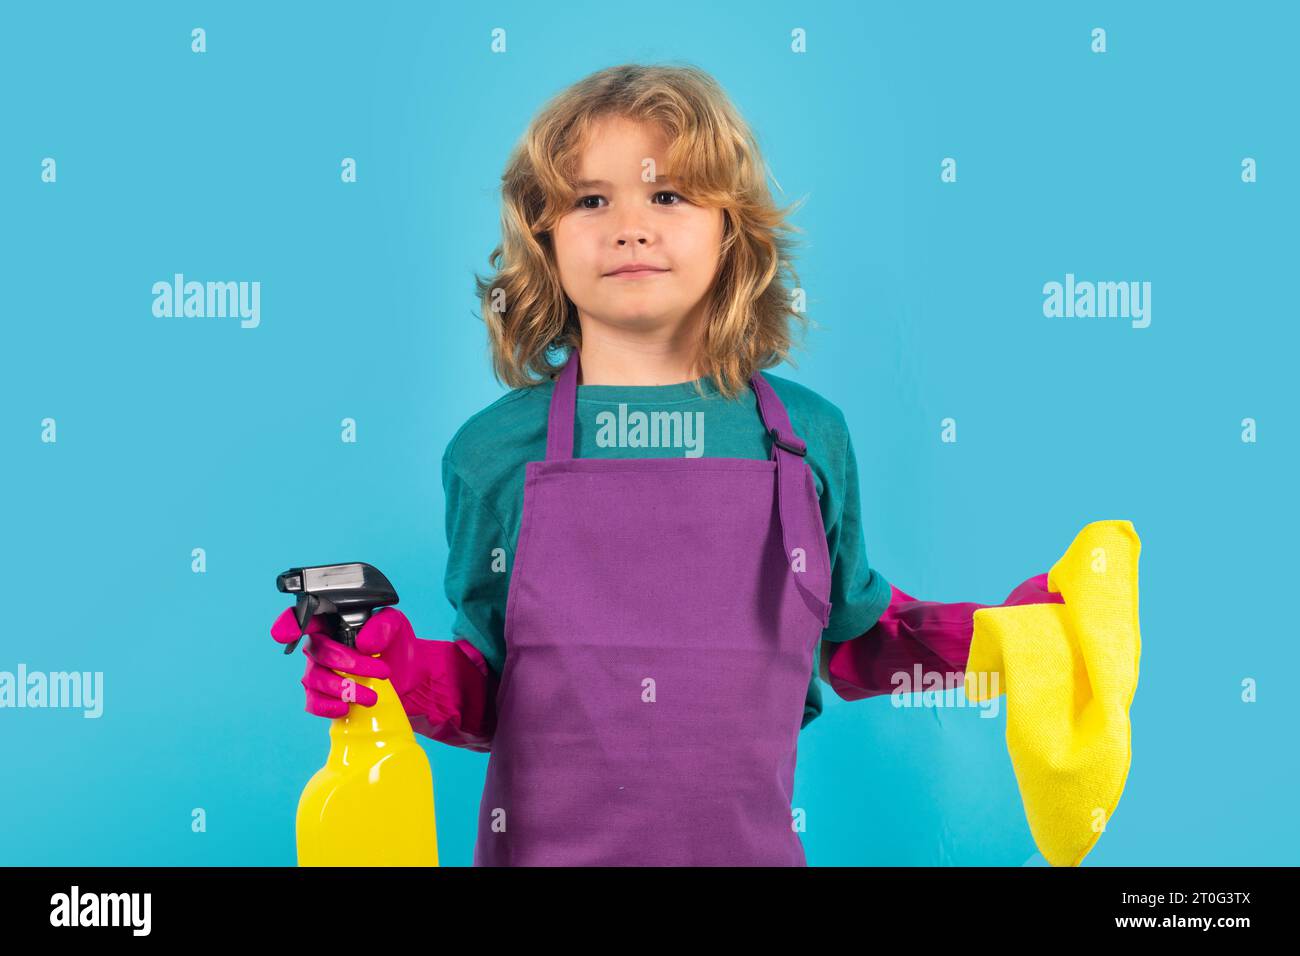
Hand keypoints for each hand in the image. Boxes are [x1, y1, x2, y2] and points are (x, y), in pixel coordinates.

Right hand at [270, 607, 420, 717]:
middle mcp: (320, 646)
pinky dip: (328, 707)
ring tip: (372, 696)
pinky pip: (314, 703)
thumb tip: (363, 644)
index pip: (303, 618)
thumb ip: (383, 625)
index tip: (285, 635)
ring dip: (345, 688)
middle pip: (319, 653)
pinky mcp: (324, 695)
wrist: (408, 673)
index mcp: (331, 622)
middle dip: (350, 664)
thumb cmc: (395, 643)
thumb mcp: (396, 625)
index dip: (288, 624)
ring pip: (316, 679)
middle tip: (382, 671)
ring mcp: (319, 671)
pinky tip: (345, 709)